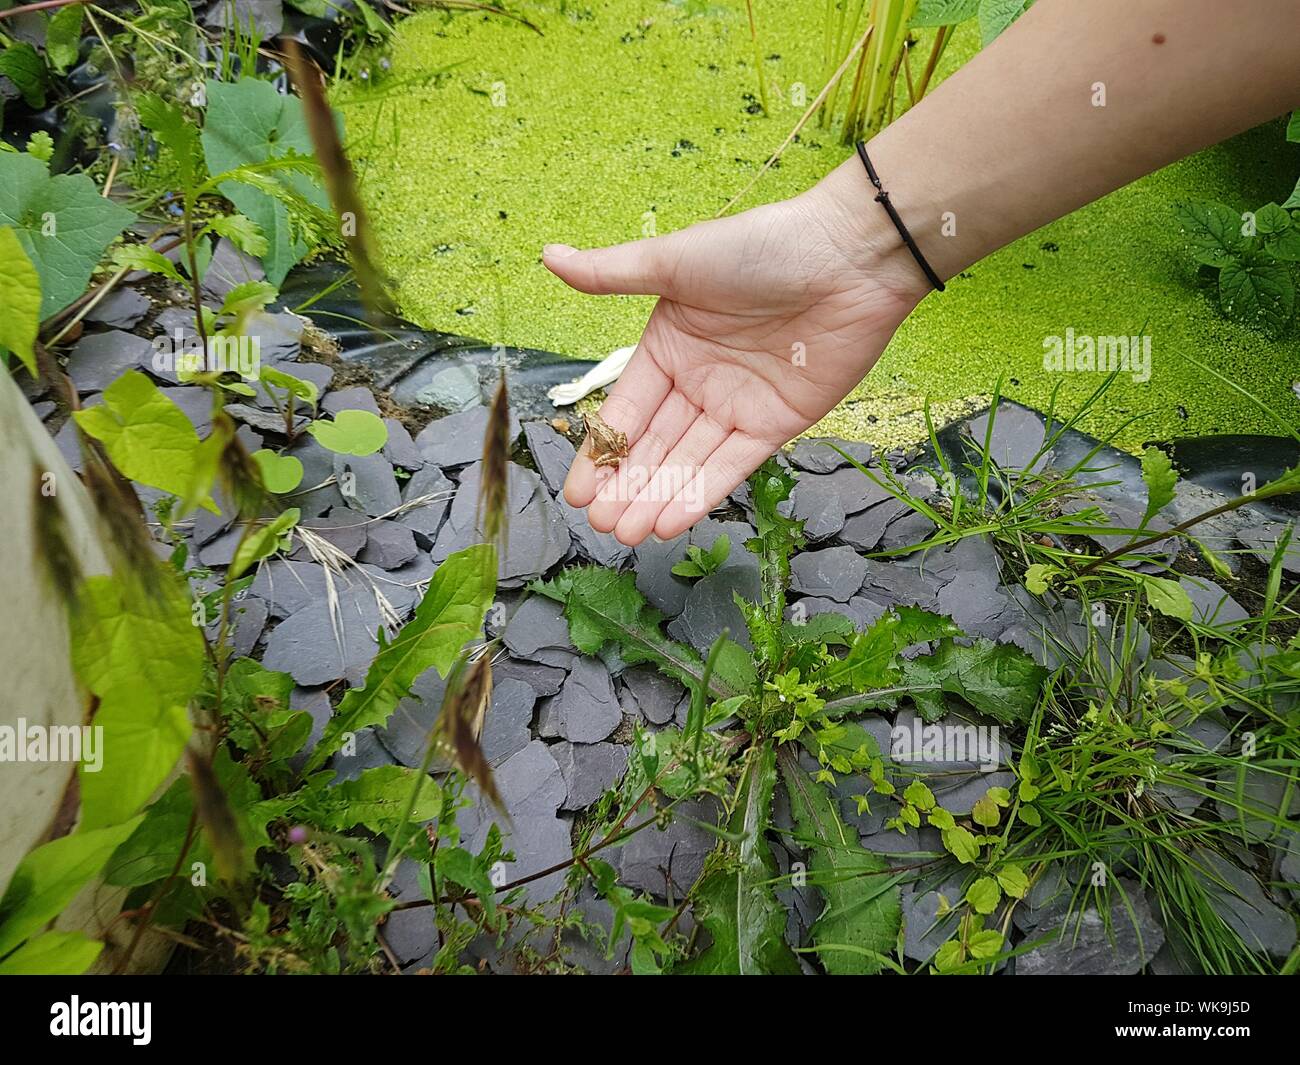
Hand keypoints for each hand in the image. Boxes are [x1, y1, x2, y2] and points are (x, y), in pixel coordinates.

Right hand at [543, 162, 928, 546]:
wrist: (848, 257)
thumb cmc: (761, 247)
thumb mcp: (676, 260)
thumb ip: (612, 274)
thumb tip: (548, 256)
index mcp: (669, 346)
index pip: (626, 410)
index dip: (602, 452)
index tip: (578, 493)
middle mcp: (699, 381)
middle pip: (655, 446)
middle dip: (627, 487)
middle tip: (602, 525)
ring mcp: (737, 406)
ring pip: (689, 463)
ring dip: (658, 499)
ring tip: (628, 535)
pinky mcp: (777, 424)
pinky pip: (733, 465)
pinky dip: (703, 493)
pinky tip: (672, 521)